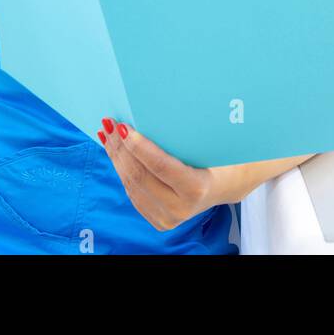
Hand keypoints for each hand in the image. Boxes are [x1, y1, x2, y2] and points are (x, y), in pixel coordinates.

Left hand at [97, 117, 219, 231]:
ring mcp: (167, 218)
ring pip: (131, 185)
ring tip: (107, 134)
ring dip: (116, 157)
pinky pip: (132, 192)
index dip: (138, 146)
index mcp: (196, 188)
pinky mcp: (157, 220)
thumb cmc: (218, 157)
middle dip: (121, 148)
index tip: (122, 126)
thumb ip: (183, 134)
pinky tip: (114, 151)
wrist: (226, 186)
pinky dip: (121, 170)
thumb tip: (147, 113)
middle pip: (140, 176)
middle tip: (109, 124)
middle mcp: (180, 208)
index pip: (159, 166)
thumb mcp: (208, 144)